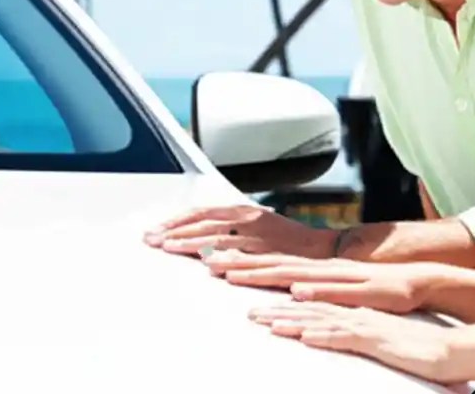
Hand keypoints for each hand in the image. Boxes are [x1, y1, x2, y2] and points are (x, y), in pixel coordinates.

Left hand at [143, 205, 333, 257]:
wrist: (322, 251)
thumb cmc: (289, 244)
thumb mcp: (257, 229)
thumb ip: (231, 231)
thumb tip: (202, 239)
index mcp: (242, 212)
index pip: (201, 213)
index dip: (177, 221)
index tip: (157, 230)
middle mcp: (247, 219)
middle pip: (203, 223)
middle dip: (175, 231)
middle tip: (152, 240)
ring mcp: (257, 235)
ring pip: (217, 236)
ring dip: (191, 243)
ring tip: (168, 248)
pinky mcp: (268, 251)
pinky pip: (240, 253)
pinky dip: (222, 256)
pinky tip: (205, 262)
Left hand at [203, 250, 437, 313]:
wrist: (424, 282)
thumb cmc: (384, 288)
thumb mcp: (344, 288)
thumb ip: (318, 290)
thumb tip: (291, 291)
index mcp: (323, 271)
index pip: (278, 267)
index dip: (246, 265)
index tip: (216, 264)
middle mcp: (330, 274)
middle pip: (281, 271)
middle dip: (246, 269)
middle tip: (214, 267)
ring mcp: (348, 287)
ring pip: (302, 285)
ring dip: (270, 281)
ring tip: (242, 279)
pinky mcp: (367, 302)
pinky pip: (338, 303)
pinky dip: (318, 298)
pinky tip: (299, 297)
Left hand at [249, 300, 461, 383]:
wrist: (443, 347)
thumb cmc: (404, 343)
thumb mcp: (366, 329)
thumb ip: (341, 326)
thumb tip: (313, 329)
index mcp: (346, 300)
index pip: (302, 290)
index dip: (272, 285)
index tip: (242, 281)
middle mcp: (350, 305)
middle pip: (302, 299)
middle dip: (269, 296)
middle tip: (239, 296)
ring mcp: (362, 320)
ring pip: (318, 316)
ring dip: (289, 318)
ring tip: (263, 320)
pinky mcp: (375, 338)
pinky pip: (345, 337)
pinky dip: (324, 335)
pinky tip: (305, 337)